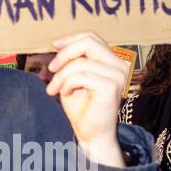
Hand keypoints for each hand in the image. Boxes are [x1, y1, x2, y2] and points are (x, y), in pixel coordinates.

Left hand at [45, 32, 128, 161]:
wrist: (90, 133)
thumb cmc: (81, 106)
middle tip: (51, 69)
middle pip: (88, 43)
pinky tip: (66, 94)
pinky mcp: (111, 88)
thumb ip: (72, 59)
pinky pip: (80, 76)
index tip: (54, 45)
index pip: (92, 37)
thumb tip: (59, 43)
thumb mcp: (73, 76)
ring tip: (56, 88)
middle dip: (64, 54)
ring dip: (61, 76)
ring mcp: (118, 76)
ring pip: (80, 63)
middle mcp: (119, 66)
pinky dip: (67, 84)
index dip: (71, 38)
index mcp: (111, 60)